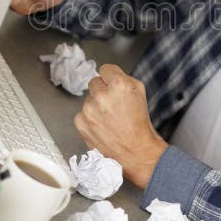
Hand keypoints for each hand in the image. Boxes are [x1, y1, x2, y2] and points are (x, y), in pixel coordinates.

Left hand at [74, 64, 168, 189]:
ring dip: (96, 105)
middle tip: (113, 104)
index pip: (105, 68)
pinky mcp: (81, 122)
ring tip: (109, 118)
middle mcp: (102, 95)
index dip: (111, 77)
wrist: (135, 152)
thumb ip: (124, 78)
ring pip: (88, 98)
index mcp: (119, 85)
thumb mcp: (140, 93)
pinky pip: (82, 113)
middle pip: (95, 82)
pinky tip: (102, 126)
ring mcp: (89, 109)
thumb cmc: (139, 124)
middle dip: (103, 90)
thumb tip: (110, 75)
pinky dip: (90, 118)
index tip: (112, 84)